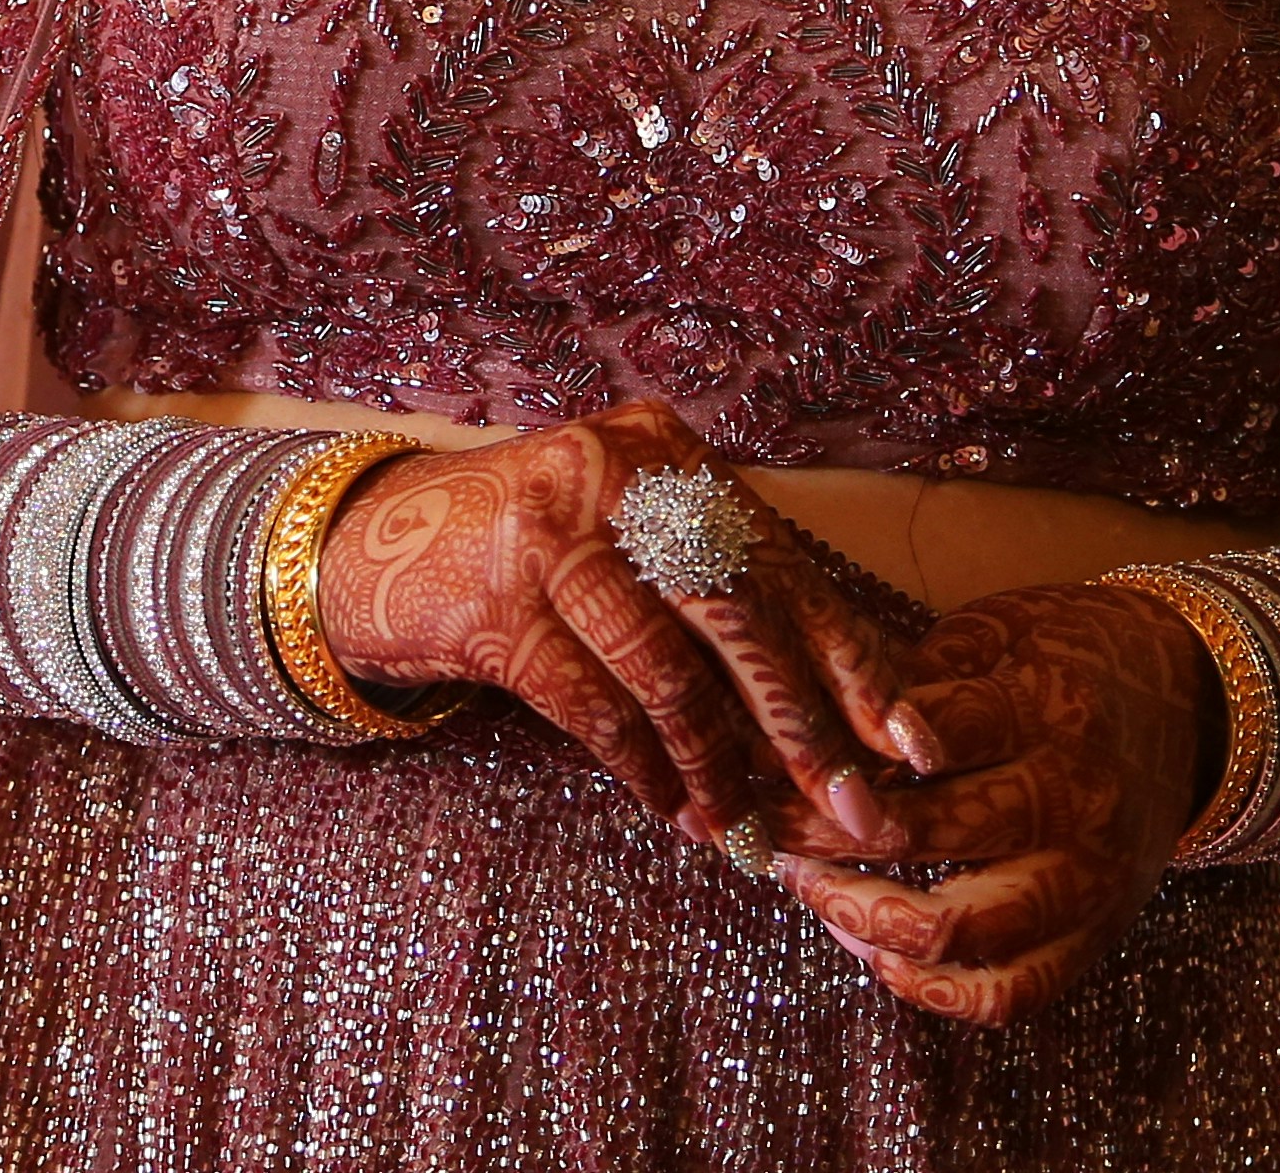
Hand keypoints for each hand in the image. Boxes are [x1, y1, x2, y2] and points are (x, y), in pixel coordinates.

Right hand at [311, 404, 919, 860]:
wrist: (372, 548)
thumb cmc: (534, 556)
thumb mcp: (627, 538)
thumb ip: (715, 590)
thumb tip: (840, 707)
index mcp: (666, 451)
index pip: (782, 563)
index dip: (852, 656)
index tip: (908, 739)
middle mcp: (614, 472)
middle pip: (739, 614)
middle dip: (804, 726)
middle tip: (854, 811)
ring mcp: (549, 532)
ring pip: (668, 670)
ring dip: (715, 766)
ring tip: (742, 829)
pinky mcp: (493, 603)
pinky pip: (594, 706)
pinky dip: (642, 767)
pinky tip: (671, 808)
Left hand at [777, 576, 1216, 1024]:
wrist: (1194, 705)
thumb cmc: (1072, 657)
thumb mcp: (1003, 630)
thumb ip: (919, 677)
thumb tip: (812, 727)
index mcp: (1051, 710)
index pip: (940, 738)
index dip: (850, 754)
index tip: (777, 758)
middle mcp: (1077, 802)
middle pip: (935, 837)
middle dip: (829, 837)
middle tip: (765, 826)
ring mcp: (1090, 880)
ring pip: (965, 931)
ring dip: (865, 917)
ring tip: (808, 887)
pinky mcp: (1097, 935)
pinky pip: (1010, 993)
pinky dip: (932, 989)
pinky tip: (874, 951)